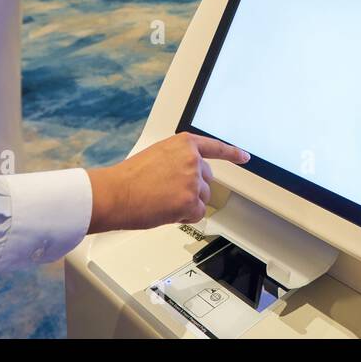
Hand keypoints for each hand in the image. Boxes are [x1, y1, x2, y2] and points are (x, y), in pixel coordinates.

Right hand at [86, 133, 249, 233]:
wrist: (115, 193)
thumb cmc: (129, 178)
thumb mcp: (157, 156)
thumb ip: (178, 160)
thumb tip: (189, 174)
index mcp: (184, 144)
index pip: (215, 147)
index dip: (233, 153)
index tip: (245, 156)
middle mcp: (192, 159)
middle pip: (207, 181)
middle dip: (193, 190)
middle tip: (169, 193)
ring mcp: (193, 180)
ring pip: (203, 199)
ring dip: (187, 204)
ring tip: (163, 201)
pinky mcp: (190, 200)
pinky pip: (197, 214)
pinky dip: (184, 217)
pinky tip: (167, 211)